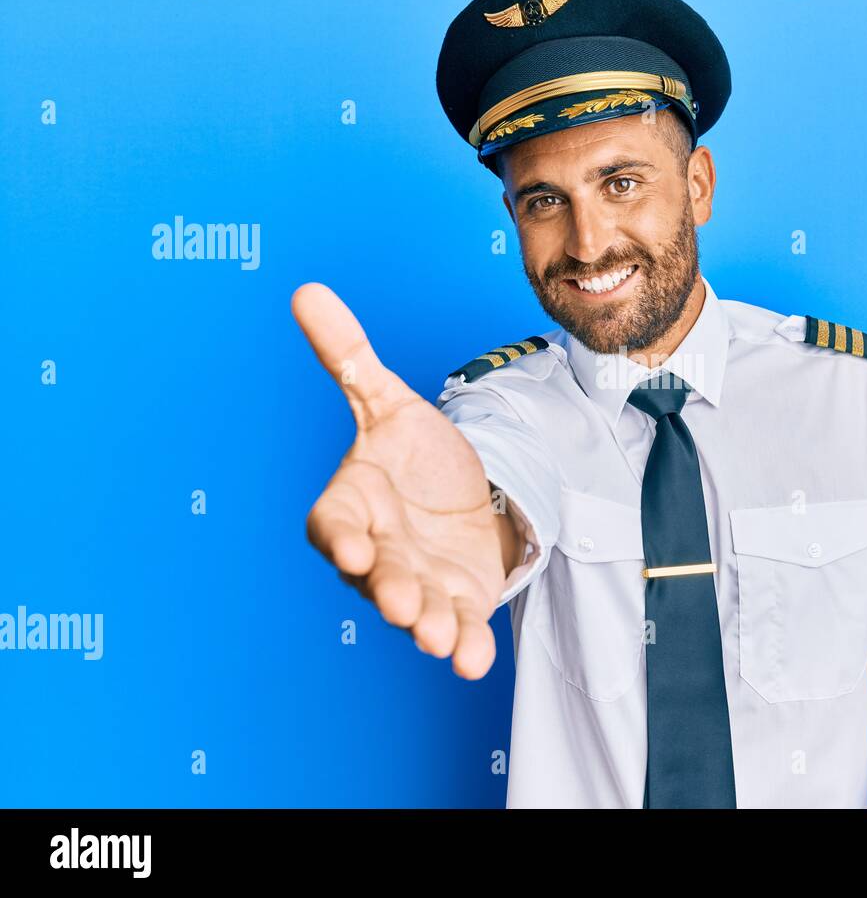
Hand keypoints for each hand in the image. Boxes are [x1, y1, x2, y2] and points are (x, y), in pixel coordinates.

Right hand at [291, 283, 516, 678]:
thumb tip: (307, 290)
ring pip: (417, 611)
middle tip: (403, 605)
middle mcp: (378, 553)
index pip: (333, 523)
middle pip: (375, 577)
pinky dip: (466, 647)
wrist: (463, 490)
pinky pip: (458, 630)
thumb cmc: (412, 453)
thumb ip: (349, 357)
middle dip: (388, 591)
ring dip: (428, 627)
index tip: (348, 549)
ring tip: (442, 640)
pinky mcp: (457, 603)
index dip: (338, 537)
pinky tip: (475, 659)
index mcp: (352, 506)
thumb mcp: (389, 403)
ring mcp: (418, 583)